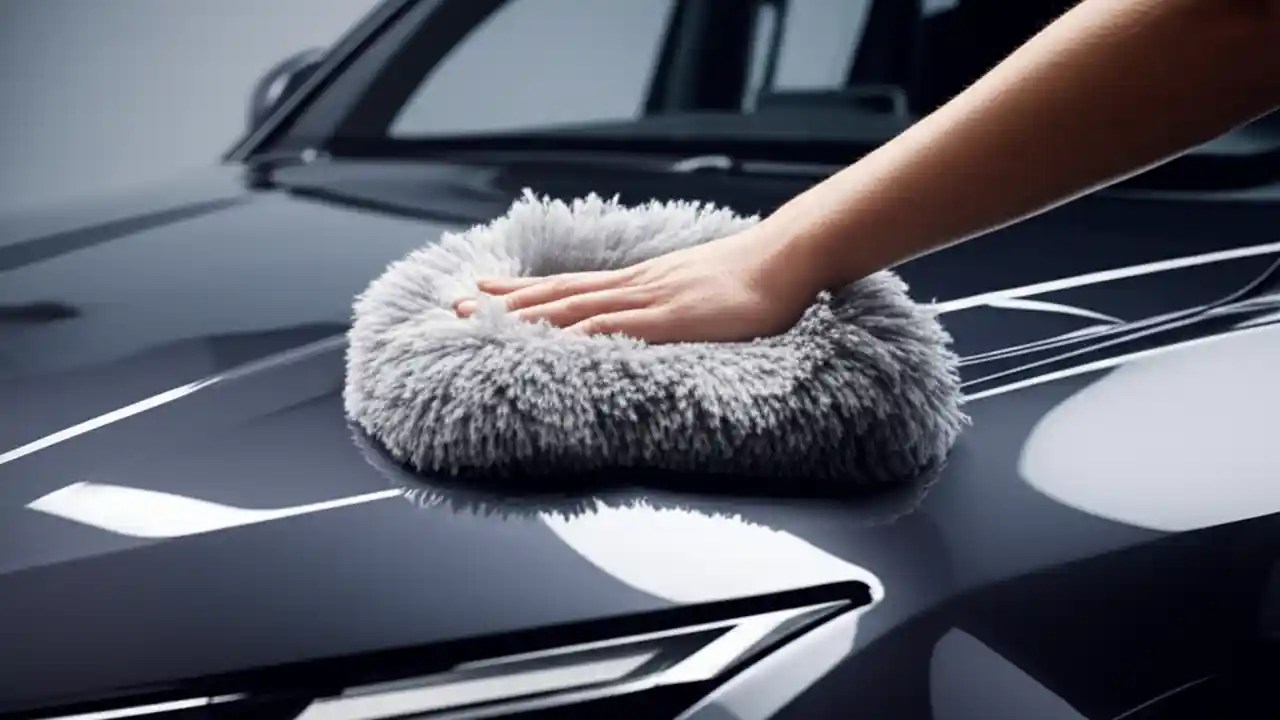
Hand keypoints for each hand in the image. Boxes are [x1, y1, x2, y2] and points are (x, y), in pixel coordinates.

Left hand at [454, 227, 822, 343]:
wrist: (788, 256)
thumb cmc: (753, 276)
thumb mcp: (698, 288)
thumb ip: (669, 305)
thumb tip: (650, 321)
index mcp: (639, 281)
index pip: (567, 286)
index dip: (521, 290)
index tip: (481, 291)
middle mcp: (634, 286)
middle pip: (556, 294)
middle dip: (502, 303)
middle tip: (453, 308)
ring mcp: (650, 300)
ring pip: (572, 308)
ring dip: (522, 316)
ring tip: (477, 320)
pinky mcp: (671, 319)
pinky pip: (614, 328)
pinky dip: (574, 336)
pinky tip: (544, 344)